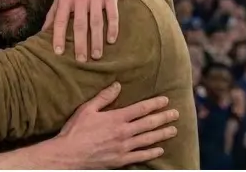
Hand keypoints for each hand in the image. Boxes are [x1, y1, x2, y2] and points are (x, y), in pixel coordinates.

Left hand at [43, 0, 120, 59]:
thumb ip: (53, 11)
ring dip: (97, 40)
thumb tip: (42, 32)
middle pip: (80, 24)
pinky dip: (113, 27)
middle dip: (80, 44)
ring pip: (96, 21)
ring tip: (96, 56)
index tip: (58, 53)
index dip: (58, 36)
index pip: (60, 19)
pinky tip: (112, 40)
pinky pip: (112, 13)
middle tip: (81, 61)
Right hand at [56, 82, 177, 168]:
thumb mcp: (87, 109)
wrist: (70, 155)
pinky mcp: (121, 160)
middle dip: (163, 118)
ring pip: (148, 140)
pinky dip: (152, 152)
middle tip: (176, 114)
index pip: (140, 109)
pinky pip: (141, 156)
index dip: (154, 104)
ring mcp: (124, 148)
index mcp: (116, 118)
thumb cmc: (76, 130)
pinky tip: (160, 149)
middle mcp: (123, 133)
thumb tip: (117, 85)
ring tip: (173, 130)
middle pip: (148, 124)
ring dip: (162, 134)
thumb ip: (104, 97)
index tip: (165, 100)